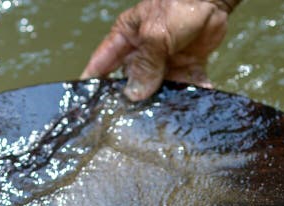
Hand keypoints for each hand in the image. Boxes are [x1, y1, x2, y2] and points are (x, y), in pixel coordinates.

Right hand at [81, 0, 229, 100]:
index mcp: (126, 37)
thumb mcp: (156, 34)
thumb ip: (145, 64)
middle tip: (132, 117)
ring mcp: (165, 61)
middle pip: (132, 81)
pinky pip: (186, 84)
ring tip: (167, 113)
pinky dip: (191, 92)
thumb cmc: (178, 5)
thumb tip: (133, 95)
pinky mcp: (186, 66)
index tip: (87, 103)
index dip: (93, 81)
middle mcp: (143, 52)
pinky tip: (196, 100)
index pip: (103, 62)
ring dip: (165, 99)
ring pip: (159, 88)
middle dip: (134, 98)